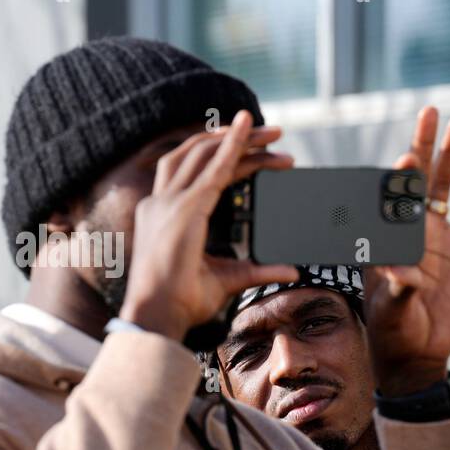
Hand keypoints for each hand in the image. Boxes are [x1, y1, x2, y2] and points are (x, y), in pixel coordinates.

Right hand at [120, 110, 300, 340]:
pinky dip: (232, 148)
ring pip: (206, 154)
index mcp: (163, 213)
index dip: (224, 153)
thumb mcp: (228, 279)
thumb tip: (291, 270)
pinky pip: (213, 170)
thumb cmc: (181, 302)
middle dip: (237, 138)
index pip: (195, 171)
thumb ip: (258, 270)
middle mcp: (161, 201)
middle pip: (200, 153)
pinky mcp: (184, 209)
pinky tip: (249, 135)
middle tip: (273, 133)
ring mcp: (170, 202)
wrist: (157, 316)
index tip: (253, 145)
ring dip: (240, 139)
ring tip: (272, 133)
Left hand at [364, 106, 449, 396]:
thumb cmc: (394, 331)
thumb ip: (398, 289)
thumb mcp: (391, 312)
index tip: (406, 159)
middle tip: (430, 111)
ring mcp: (438, 234)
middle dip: (423, 143)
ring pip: (445, 185)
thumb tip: (405, 271)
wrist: (419, 351)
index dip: (398, 177)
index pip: (390, 198)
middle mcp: (410, 228)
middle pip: (416, 177)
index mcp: (386, 238)